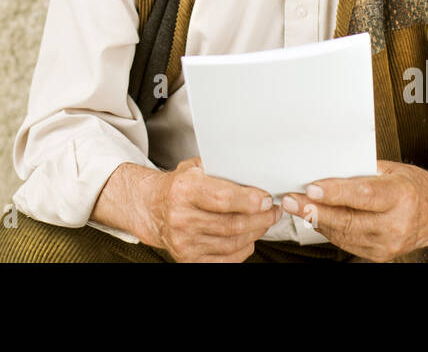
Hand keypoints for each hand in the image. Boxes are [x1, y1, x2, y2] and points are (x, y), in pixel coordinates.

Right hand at [145, 157, 280, 262]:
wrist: (154, 209)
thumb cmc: (180, 186)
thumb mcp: (195, 168)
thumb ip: (221, 169)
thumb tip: (256, 174)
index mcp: (183, 190)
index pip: (223, 198)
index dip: (250, 200)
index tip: (266, 199)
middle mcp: (181, 218)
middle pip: (232, 224)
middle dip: (260, 218)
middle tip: (273, 211)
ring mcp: (184, 242)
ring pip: (232, 243)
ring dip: (255, 232)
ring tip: (265, 221)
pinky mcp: (188, 259)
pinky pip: (227, 259)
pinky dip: (244, 249)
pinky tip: (249, 237)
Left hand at [280, 160, 427, 261]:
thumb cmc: (412, 186)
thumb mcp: (391, 169)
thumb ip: (360, 170)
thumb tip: (326, 167)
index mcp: (401, 195)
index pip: (364, 195)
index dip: (335, 192)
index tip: (311, 188)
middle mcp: (396, 223)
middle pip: (348, 219)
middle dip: (314, 210)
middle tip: (290, 199)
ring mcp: (388, 243)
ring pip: (343, 233)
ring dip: (316, 220)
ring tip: (296, 206)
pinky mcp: (380, 254)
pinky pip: (347, 243)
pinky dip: (329, 229)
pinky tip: (316, 218)